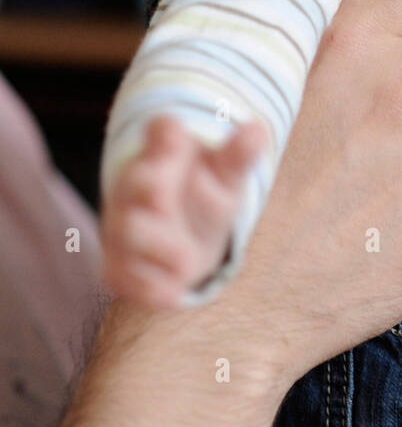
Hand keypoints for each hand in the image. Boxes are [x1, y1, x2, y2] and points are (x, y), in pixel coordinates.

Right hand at [99, 116, 267, 308]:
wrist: (182, 242)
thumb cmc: (204, 197)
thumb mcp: (227, 175)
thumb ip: (239, 154)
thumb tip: (258, 131)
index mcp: (164, 155)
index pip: (161, 133)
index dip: (166, 134)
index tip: (176, 135)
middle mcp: (136, 188)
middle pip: (136, 182)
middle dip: (150, 188)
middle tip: (163, 198)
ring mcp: (124, 226)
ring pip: (127, 231)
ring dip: (156, 245)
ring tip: (187, 261)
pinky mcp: (119, 264)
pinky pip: (123, 276)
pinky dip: (148, 287)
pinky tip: (173, 294)